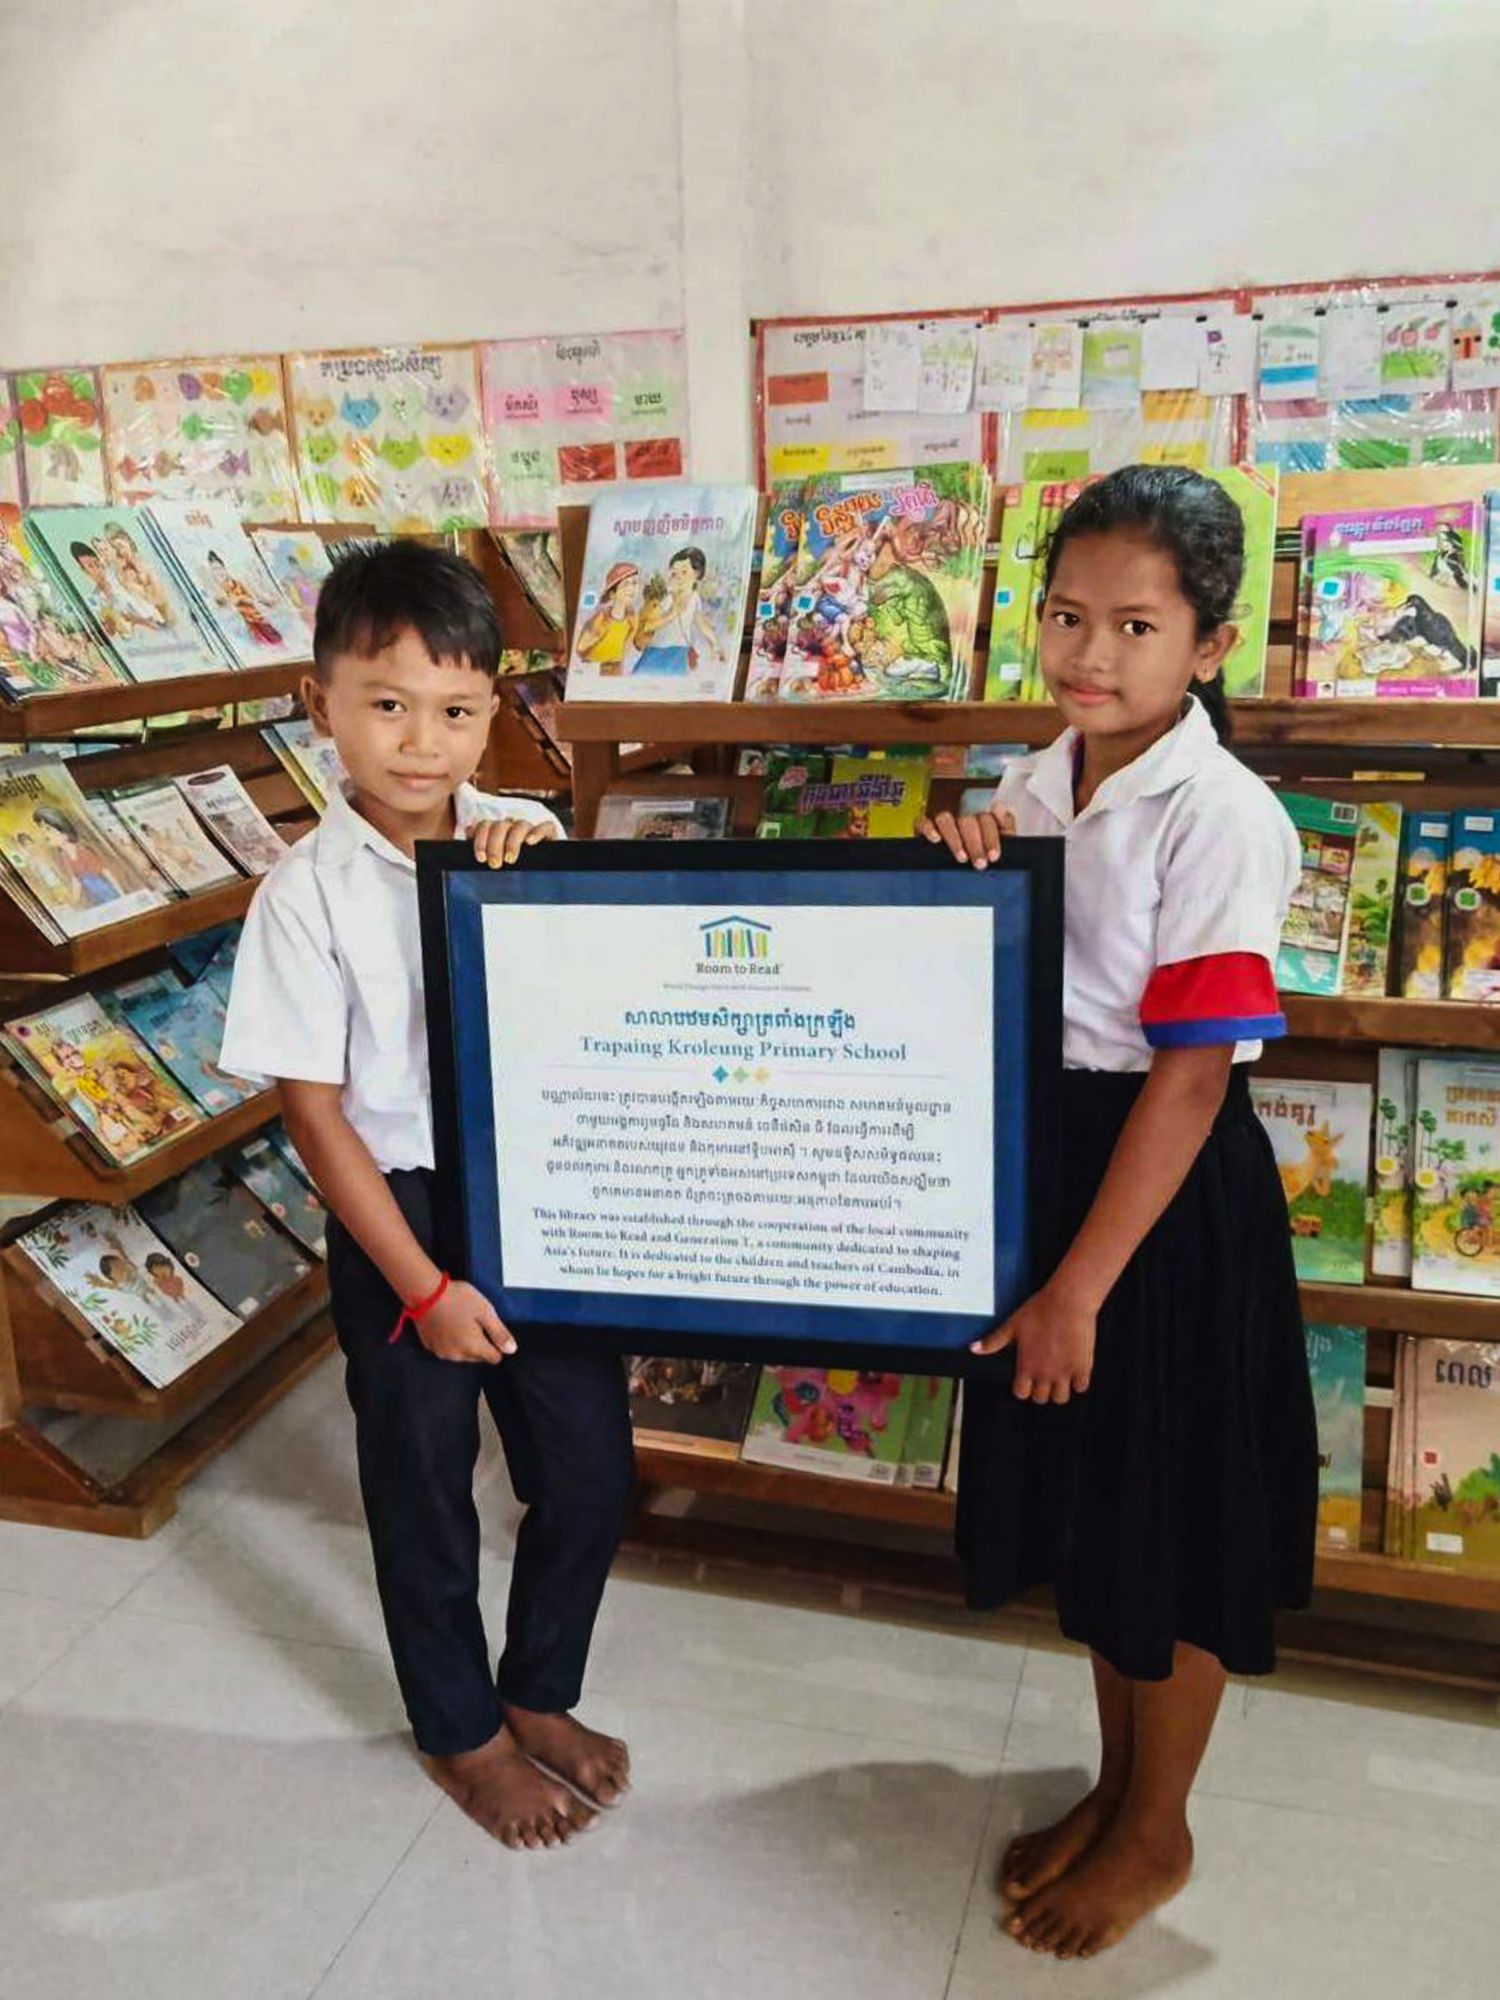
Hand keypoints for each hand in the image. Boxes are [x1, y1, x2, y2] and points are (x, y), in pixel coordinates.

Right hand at [415, 1278, 516, 1363]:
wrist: (425, 1292)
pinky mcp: (429, 1346)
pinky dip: (449, 1340)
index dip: (496, 1344)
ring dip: (464, 1342)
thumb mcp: (485, 1311)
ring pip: (461, 1353)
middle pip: (478, 1356)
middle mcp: (457, 1355)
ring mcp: (441, 1352)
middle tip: (474, 1320)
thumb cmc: (456, 1298)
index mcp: (473, 1348)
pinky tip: (447, 1323)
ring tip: (459, 1319)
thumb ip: (499, 1333)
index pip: (494, 1358)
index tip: (490, 1329)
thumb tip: (511, 1349)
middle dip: (480, 1342)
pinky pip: (446, 1348)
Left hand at [472, 816, 557, 868]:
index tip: (480, 858)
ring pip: (520, 825)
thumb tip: (468, 831)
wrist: (541, 876)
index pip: (485, 825)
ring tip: (510, 859)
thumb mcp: (494, 860)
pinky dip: (537, 832)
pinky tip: (530, 842)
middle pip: (500, 826)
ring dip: (512, 842)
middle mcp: (512, 827)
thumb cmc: (513, 868)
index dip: (480, 840)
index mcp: (496, 831)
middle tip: (495, 865)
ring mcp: (531, 829)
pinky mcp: (549, 834)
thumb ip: (481, 847)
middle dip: (495, 845)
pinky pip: (545, 826)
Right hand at [916, 808, 1012, 870]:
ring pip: (946, 819)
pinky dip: (929, 828)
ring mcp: (943, 823)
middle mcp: (962, 818)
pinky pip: (923, 821)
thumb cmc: (982, 860)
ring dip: (954, 838)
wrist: (959, 881)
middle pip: (968, 821)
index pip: (987, 819)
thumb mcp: (998, 849)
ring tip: (961, 857)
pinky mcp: (924, 829)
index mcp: (982, 821)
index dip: (991, 837)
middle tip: (979, 863)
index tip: (993, 856)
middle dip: (975, 844)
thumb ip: (1005, 828)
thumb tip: (999, 807)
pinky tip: (935, 839)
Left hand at [971, 1282, 1094, 1403]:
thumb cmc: (1039, 1310)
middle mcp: (1045, 1374)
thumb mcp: (1012, 1325)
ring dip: (1058, 1390)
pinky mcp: (1083, 1367)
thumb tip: (973, 1349)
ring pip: (1061, 1398)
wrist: (1068, 1301)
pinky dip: (1078, 1382)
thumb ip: (994, 1341)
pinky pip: (1081, 1387)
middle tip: (1042, 1377)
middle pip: (1041, 1398)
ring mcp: (1065, 1372)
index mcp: (1026, 1366)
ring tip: (1058, 1377)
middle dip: (1039, 1390)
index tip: (1025, 1379)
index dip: (1022, 1387)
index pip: (1021, 1393)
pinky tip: (1074, 1370)